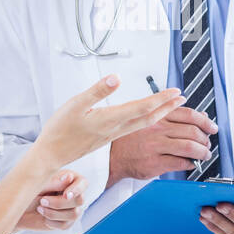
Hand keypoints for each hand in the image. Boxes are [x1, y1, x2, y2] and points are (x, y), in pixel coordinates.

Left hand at [15, 170, 86, 231]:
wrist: (18, 208)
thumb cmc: (28, 192)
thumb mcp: (40, 184)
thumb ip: (55, 181)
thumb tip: (70, 177)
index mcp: (68, 180)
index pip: (83, 183)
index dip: (77, 189)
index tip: (66, 194)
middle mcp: (72, 194)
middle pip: (79, 200)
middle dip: (59, 203)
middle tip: (43, 200)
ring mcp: (70, 208)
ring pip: (74, 214)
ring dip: (54, 213)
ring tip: (40, 208)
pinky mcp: (65, 221)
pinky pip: (65, 225)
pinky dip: (52, 222)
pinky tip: (43, 216)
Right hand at [34, 75, 184, 172]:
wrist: (51, 156)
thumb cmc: (59, 131)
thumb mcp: (74, 105)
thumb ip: (97, 91)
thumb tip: (116, 78)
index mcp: (109, 119)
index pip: (142, 108)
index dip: (161, 99)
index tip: (175, 91)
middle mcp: (115, 129)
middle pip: (148, 118)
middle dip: (167, 107)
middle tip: (182, 98)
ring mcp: (112, 135)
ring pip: (142, 124)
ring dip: (160, 114)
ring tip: (170, 106)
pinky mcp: (107, 138)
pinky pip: (133, 128)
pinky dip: (146, 120)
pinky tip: (146, 117)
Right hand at [107, 105, 217, 185]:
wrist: (112, 155)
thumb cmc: (130, 138)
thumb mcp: (148, 119)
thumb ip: (171, 116)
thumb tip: (197, 117)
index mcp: (157, 116)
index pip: (189, 114)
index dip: (205, 121)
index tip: (212, 127)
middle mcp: (158, 128)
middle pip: (192, 131)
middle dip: (205, 139)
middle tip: (207, 144)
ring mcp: (156, 145)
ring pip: (189, 146)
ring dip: (202, 152)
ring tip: (204, 155)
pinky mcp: (155, 162)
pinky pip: (180, 162)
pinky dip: (191, 163)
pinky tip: (191, 163)